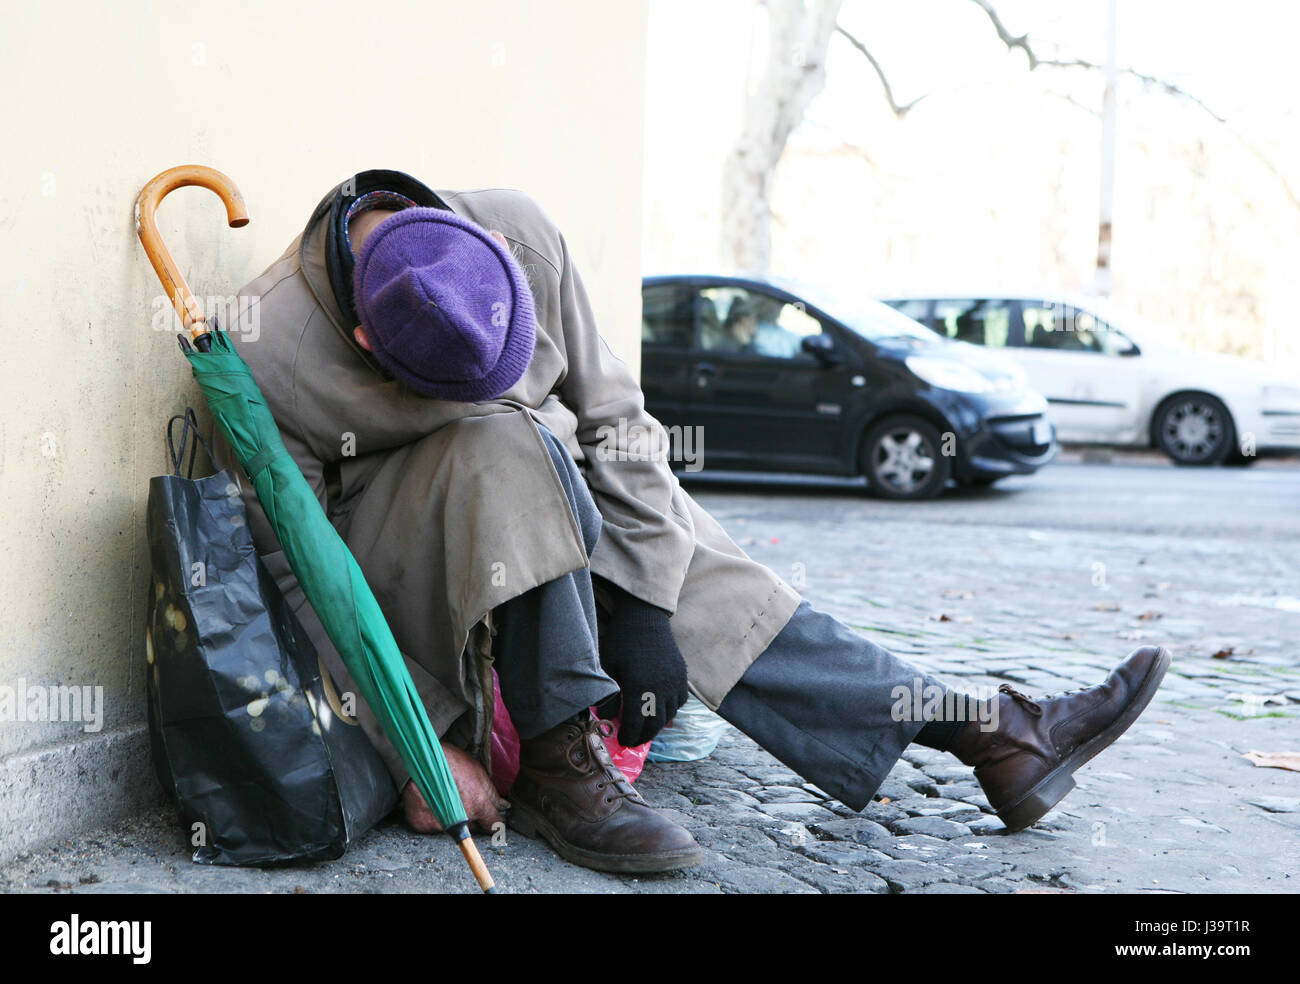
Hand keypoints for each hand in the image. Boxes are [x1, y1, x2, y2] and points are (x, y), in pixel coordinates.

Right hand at [402, 742, 506, 834]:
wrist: (419, 758)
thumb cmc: (450, 760)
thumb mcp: (477, 771)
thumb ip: (491, 793)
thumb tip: (502, 806)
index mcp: (479, 806)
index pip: (493, 825)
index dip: (491, 821)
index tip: (488, 819)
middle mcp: (462, 819)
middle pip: (472, 828)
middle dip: (471, 818)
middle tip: (461, 800)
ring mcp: (441, 824)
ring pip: (452, 828)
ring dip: (451, 819)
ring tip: (445, 798)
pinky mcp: (423, 825)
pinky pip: (431, 827)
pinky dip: (431, 818)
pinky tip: (430, 802)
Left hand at [597, 584, 689, 746]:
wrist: (644, 618)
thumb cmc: (621, 641)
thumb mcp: (608, 667)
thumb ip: (608, 696)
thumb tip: (607, 718)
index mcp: (639, 687)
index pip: (636, 723)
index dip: (630, 736)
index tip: (624, 741)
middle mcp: (660, 688)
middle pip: (655, 723)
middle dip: (644, 735)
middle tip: (634, 740)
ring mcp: (674, 682)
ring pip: (670, 714)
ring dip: (658, 725)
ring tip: (647, 728)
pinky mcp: (681, 674)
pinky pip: (680, 701)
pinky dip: (671, 710)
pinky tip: (662, 710)